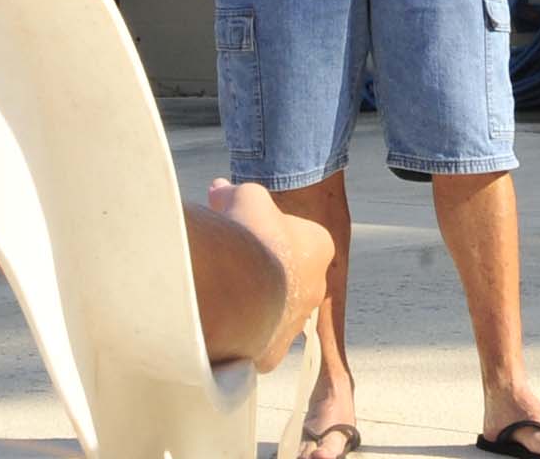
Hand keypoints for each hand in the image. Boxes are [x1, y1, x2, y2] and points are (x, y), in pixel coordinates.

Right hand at [207, 178, 331, 371]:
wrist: (237, 286)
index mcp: (319, 247)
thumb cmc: (249, 235)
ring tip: (222, 293)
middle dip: (265, 269)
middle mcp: (316, 288)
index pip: (300, 237)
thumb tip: (220, 189)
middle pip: (290, 276)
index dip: (271, 231)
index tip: (246, 228)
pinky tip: (222, 323)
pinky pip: (258, 341)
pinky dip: (243, 334)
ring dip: (255, 303)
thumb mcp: (243, 197)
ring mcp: (295, 322)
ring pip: (275, 311)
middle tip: (233, 261)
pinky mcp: (273, 351)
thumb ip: (234, 193)